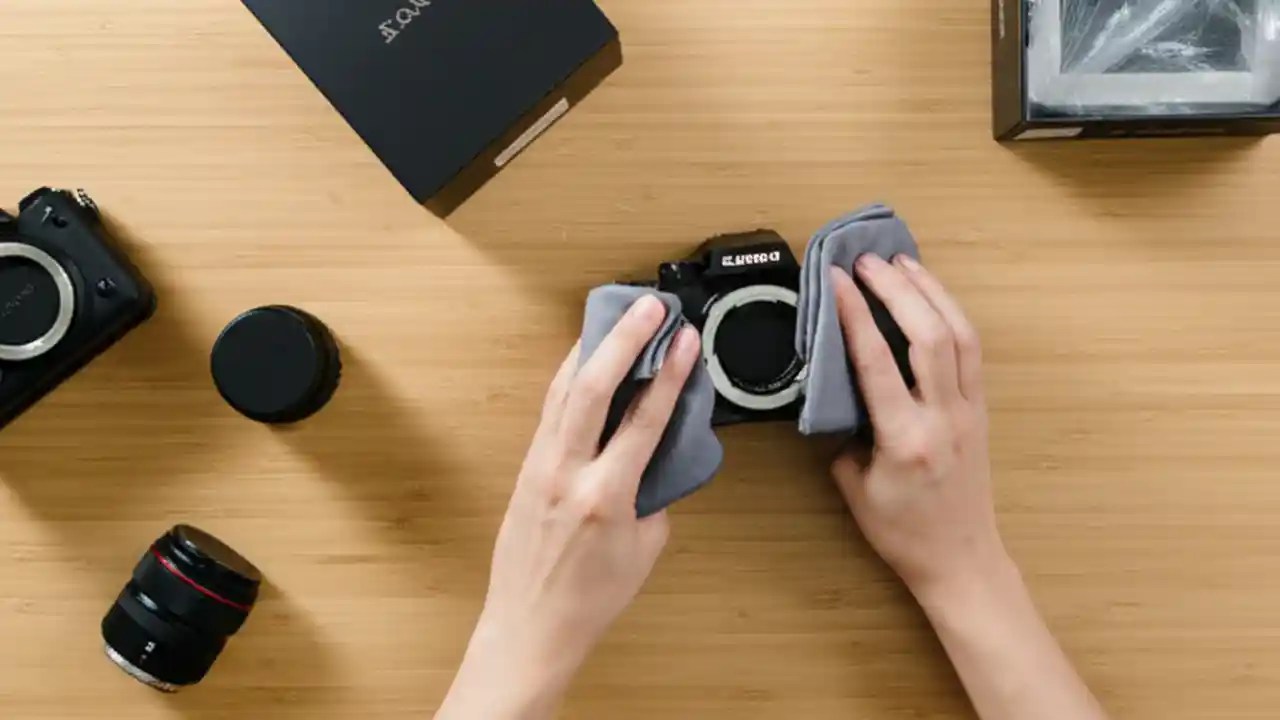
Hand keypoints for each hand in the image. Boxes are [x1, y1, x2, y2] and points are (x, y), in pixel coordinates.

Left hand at [437, 295, 700, 719]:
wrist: (530, 627)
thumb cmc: (591, 599)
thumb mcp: (645, 548)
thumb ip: (654, 492)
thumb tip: (657, 451)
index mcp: (604, 496)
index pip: (644, 418)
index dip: (669, 373)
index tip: (685, 338)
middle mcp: (565, 472)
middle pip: (592, 386)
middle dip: (623, 338)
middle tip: (650, 305)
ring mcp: (539, 466)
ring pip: (563, 389)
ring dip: (592, 347)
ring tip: (617, 315)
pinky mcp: (525, 467)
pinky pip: (551, 410)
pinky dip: (571, 377)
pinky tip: (585, 360)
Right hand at [829, 254, 1009, 603]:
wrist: (961, 559)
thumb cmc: (902, 533)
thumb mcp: (854, 488)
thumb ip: (844, 434)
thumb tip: (838, 392)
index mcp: (906, 439)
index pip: (877, 362)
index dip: (855, 314)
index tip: (836, 279)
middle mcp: (944, 417)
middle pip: (929, 335)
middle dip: (897, 289)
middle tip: (866, 261)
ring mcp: (970, 410)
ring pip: (960, 334)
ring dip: (930, 291)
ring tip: (902, 262)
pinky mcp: (982, 409)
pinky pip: (971, 350)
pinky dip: (950, 313)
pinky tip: (930, 296)